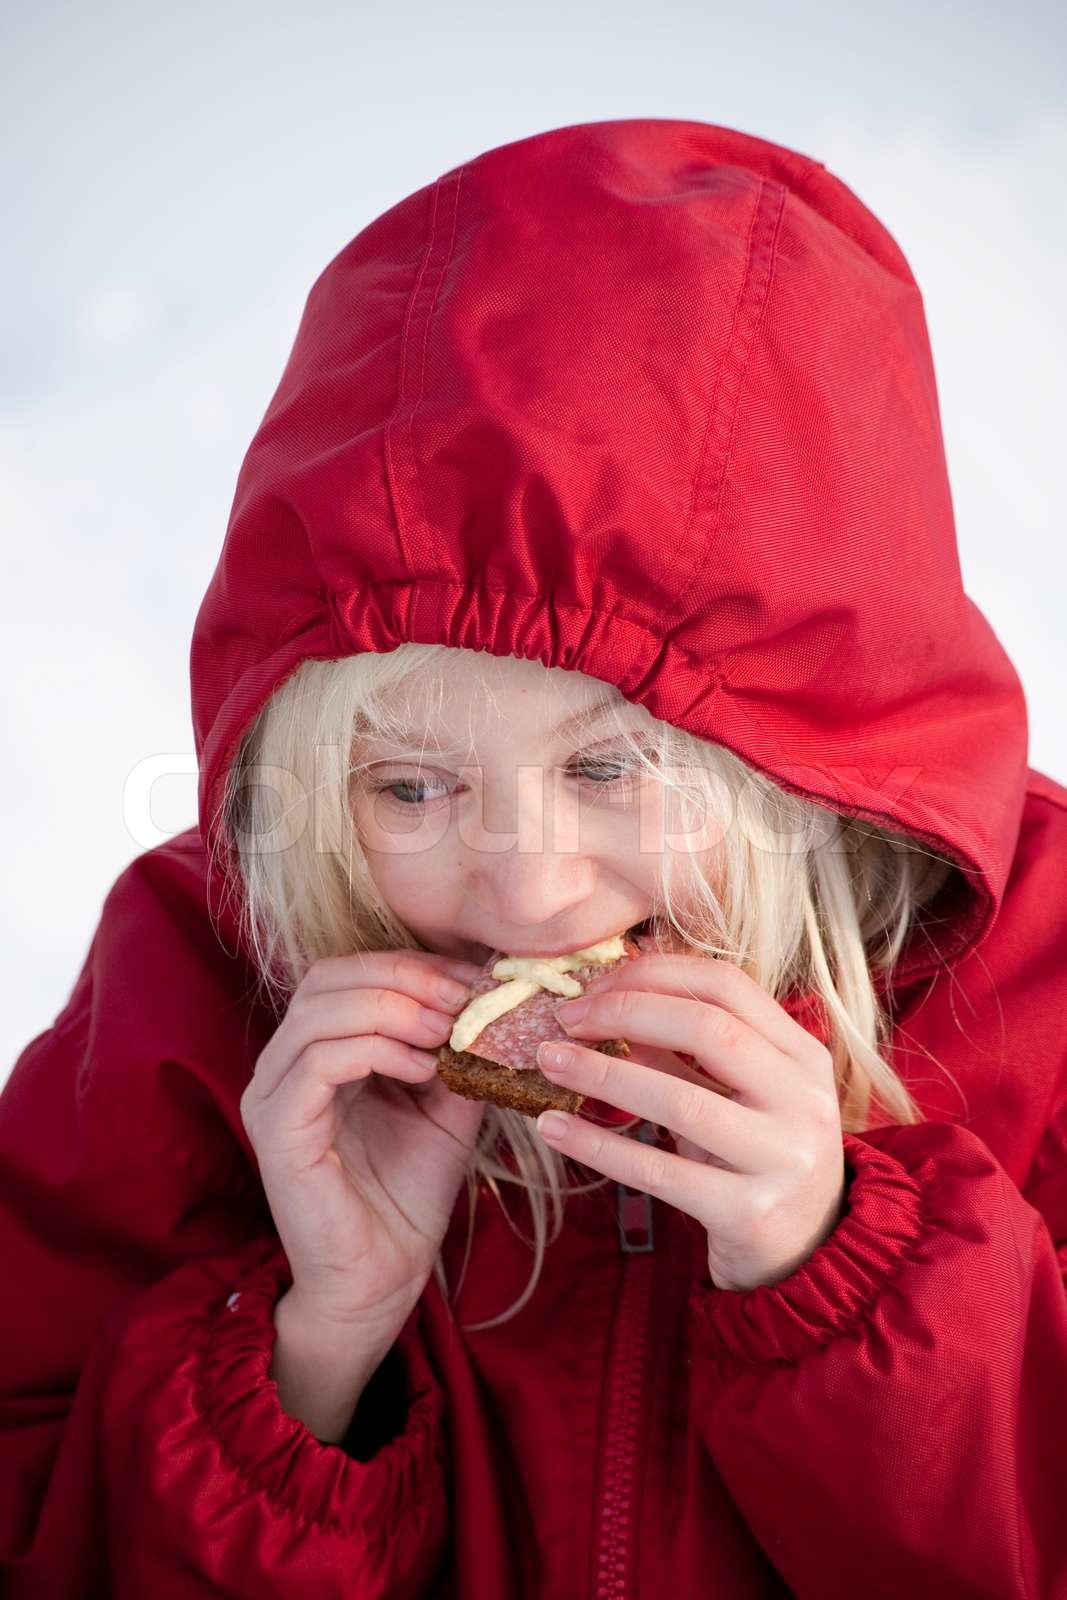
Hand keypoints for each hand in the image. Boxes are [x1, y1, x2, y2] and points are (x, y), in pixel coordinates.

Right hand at [240, 949, 486, 1335]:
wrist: (381, 1279)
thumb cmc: (407, 1194)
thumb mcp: (445, 1105)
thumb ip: (457, 1050)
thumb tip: (494, 996)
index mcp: (317, 1051)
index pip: (349, 973)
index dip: (413, 965)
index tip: (476, 979)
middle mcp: (283, 1064)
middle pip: (328, 978)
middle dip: (404, 976)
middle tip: (463, 999)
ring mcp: (272, 1095)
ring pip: (320, 1012)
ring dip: (394, 1008)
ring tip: (446, 1032)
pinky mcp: (276, 1130)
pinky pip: (317, 1063)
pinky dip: (374, 1049)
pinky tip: (421, 1067)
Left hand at [534, 954, 846, 1291]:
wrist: (807, 1254)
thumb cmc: (756, 1157)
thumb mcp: (734, 1096)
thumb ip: (683, 1052)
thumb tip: (603, 1005)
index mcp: (802, 1055)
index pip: (726, 985)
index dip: (653, 975)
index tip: (593, 985)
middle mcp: (802, 1100)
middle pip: (709, 1029)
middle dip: (625, 1013)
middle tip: (565, 1019)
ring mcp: (781, 1158)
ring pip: (680, 1101)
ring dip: (602, 1074)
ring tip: (548, 1060)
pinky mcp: (748, 1213)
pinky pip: (658, 1171)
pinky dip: (598, 1145)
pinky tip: (553, 1126)